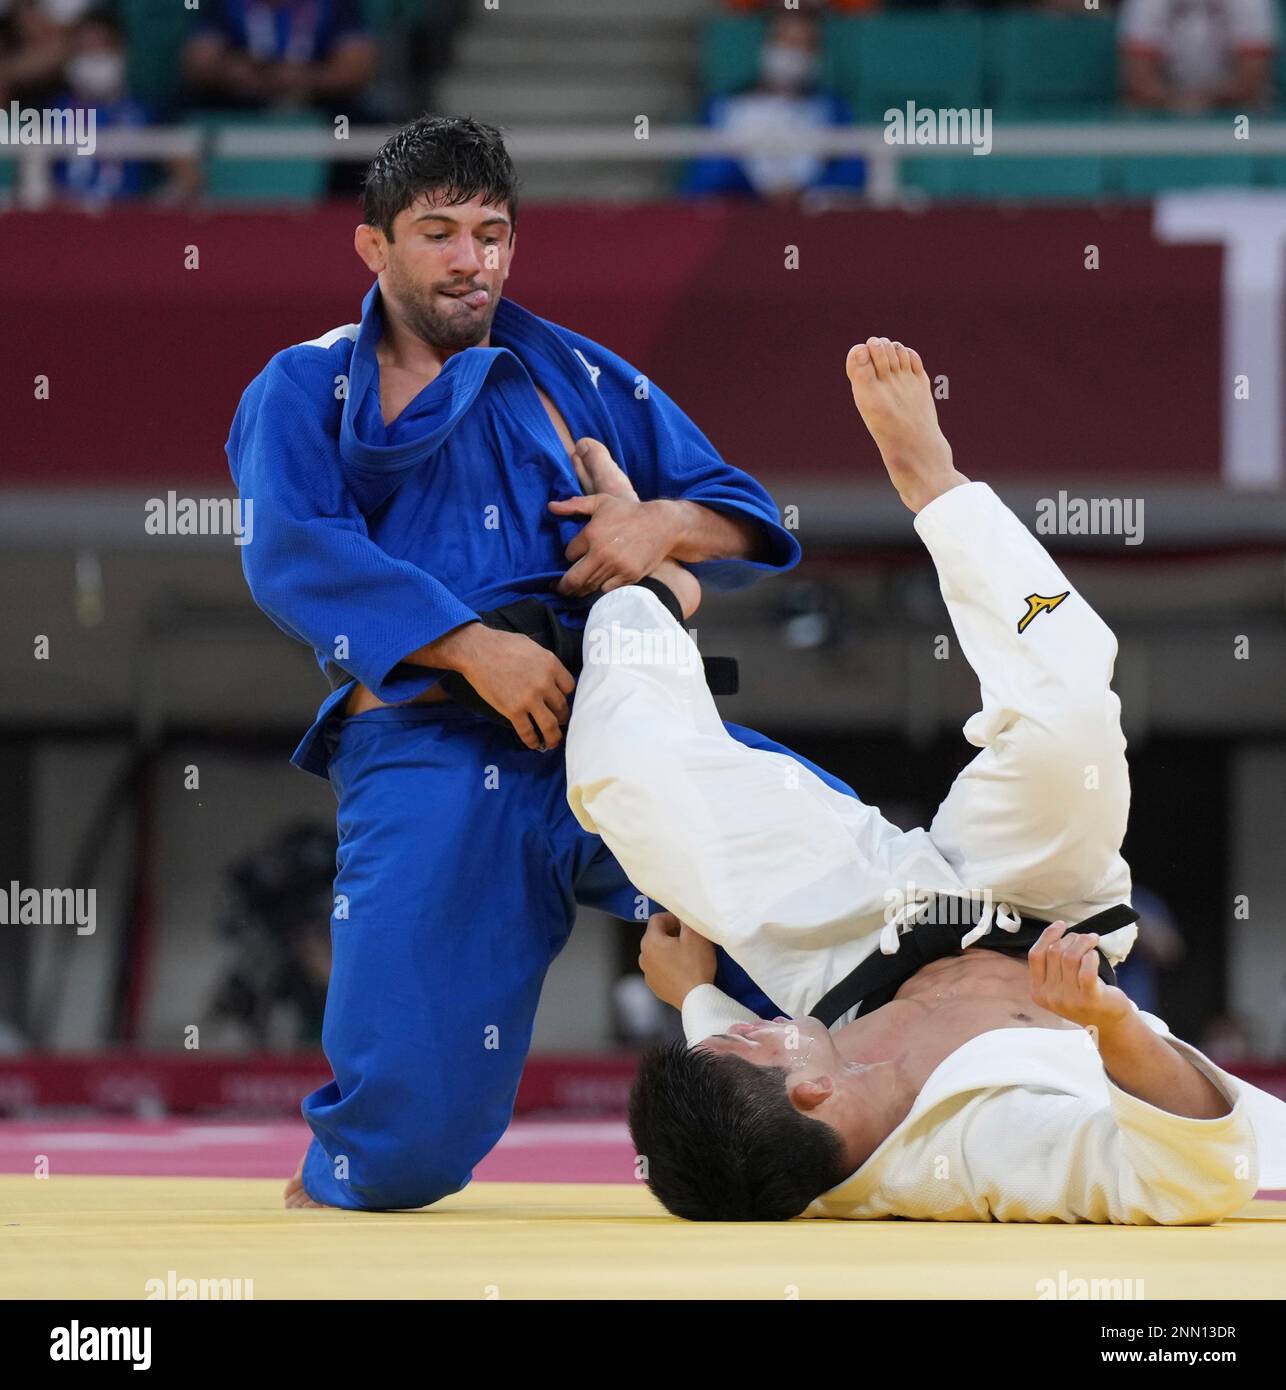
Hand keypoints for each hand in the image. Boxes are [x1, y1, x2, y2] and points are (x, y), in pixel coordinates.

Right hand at [449, 623, 575, 750]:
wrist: (477, 651)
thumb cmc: (502, 644)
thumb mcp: (531, 646)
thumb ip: (544, 661)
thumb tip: (549, 672)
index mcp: (551, 665)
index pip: (569, 687)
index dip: (565, 695)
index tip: (560, 700)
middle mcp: (545, 684)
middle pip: (562, 707)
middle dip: (562, 717)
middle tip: (559, 722)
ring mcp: (530, 699)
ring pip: (550, 725)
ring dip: (554, 736)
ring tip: (553, 741)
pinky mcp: (513, 711)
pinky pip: (528, 731)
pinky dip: (533, 740)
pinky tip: (534, 744)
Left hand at [547, 494, 676, 596]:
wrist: (661, 524)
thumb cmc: (628, 511)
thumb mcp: (601, 502)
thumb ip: (575, 505)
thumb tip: (550, 507)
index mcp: (591, 533)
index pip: (569, 554)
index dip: (570, 555)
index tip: (575, 556)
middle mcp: (601, 552)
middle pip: (573, 579)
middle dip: (564, 586)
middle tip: (560, 589)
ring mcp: (616, 566)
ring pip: (589, 586)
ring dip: (581, 589)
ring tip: (577, 591)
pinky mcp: (629, 576)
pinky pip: (607, 590)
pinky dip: (601, 589)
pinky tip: (598, 586)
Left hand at [638, 911, 716, 1009]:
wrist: (696, 999)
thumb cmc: (695, 965)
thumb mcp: (694, 936)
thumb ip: (686, 919)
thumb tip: (682, 914)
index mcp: (650, 941)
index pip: (657, 919)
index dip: (673, 917)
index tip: (686, 923)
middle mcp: (643, 956)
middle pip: (656, 936)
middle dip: (672, 933)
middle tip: (690, 937)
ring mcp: (648, 973)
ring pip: (658, 953)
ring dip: (670, 950)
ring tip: (687, 954)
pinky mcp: (655, 986)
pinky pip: (661, 969)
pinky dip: (670, 965)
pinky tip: (684, 969)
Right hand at [1028, 921, 1132, 1034]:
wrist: (1108, 1024)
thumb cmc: (1084, 997)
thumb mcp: (1059, 986)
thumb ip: (1052, 965)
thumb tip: (1056, 933)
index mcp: (1039, 992)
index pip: (1035, 956)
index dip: (1047, 936)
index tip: (1060, 925)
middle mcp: (1051, 997)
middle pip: (1054, 953)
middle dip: (1070, 938)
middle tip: (1083, 938)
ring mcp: (1069, 1000)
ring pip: (1070, 957)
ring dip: (1083, 942)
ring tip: (1092, 940)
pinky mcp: (1090, 999)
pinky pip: (1086, 969)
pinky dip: (1091, 956)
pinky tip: (1095, 954)